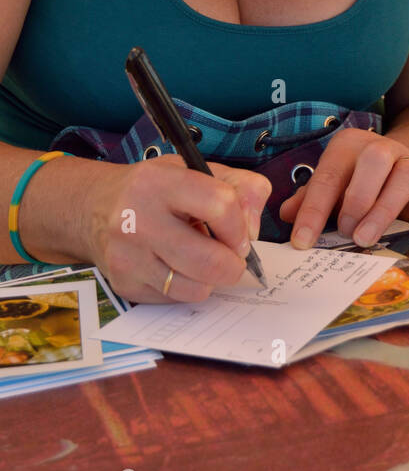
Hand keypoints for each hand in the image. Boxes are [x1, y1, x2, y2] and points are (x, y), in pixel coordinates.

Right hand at [87, 154, 271, 302]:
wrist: (93, 207)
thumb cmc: (155, 189)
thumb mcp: (197, 170)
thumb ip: (241, 188)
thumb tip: (253, 230)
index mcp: (160, 182)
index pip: (220, 206)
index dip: (241, 226)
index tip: (241, 234)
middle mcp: (137, 220)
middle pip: (210, 260)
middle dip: (233, 265)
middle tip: (231, 258)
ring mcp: (127, 256)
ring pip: (194, 288)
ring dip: (209, 280)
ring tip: (201, 259)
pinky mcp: (124, 284)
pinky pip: (174, 300)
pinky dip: (186, 288)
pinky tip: (176, 266)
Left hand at [279, 128, 408, 248]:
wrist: (407, 158)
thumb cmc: (359, 178)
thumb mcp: (334, 182)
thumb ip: (311, 198)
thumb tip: (286, 215)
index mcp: (349, 146)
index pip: (329, 175)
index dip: (313, 210)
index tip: (301, 241)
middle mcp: (383, 149)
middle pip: (373, 162)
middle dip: (356, 199)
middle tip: (344, 231)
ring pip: (406, 177)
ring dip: (385, 209)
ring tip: (366, 238)